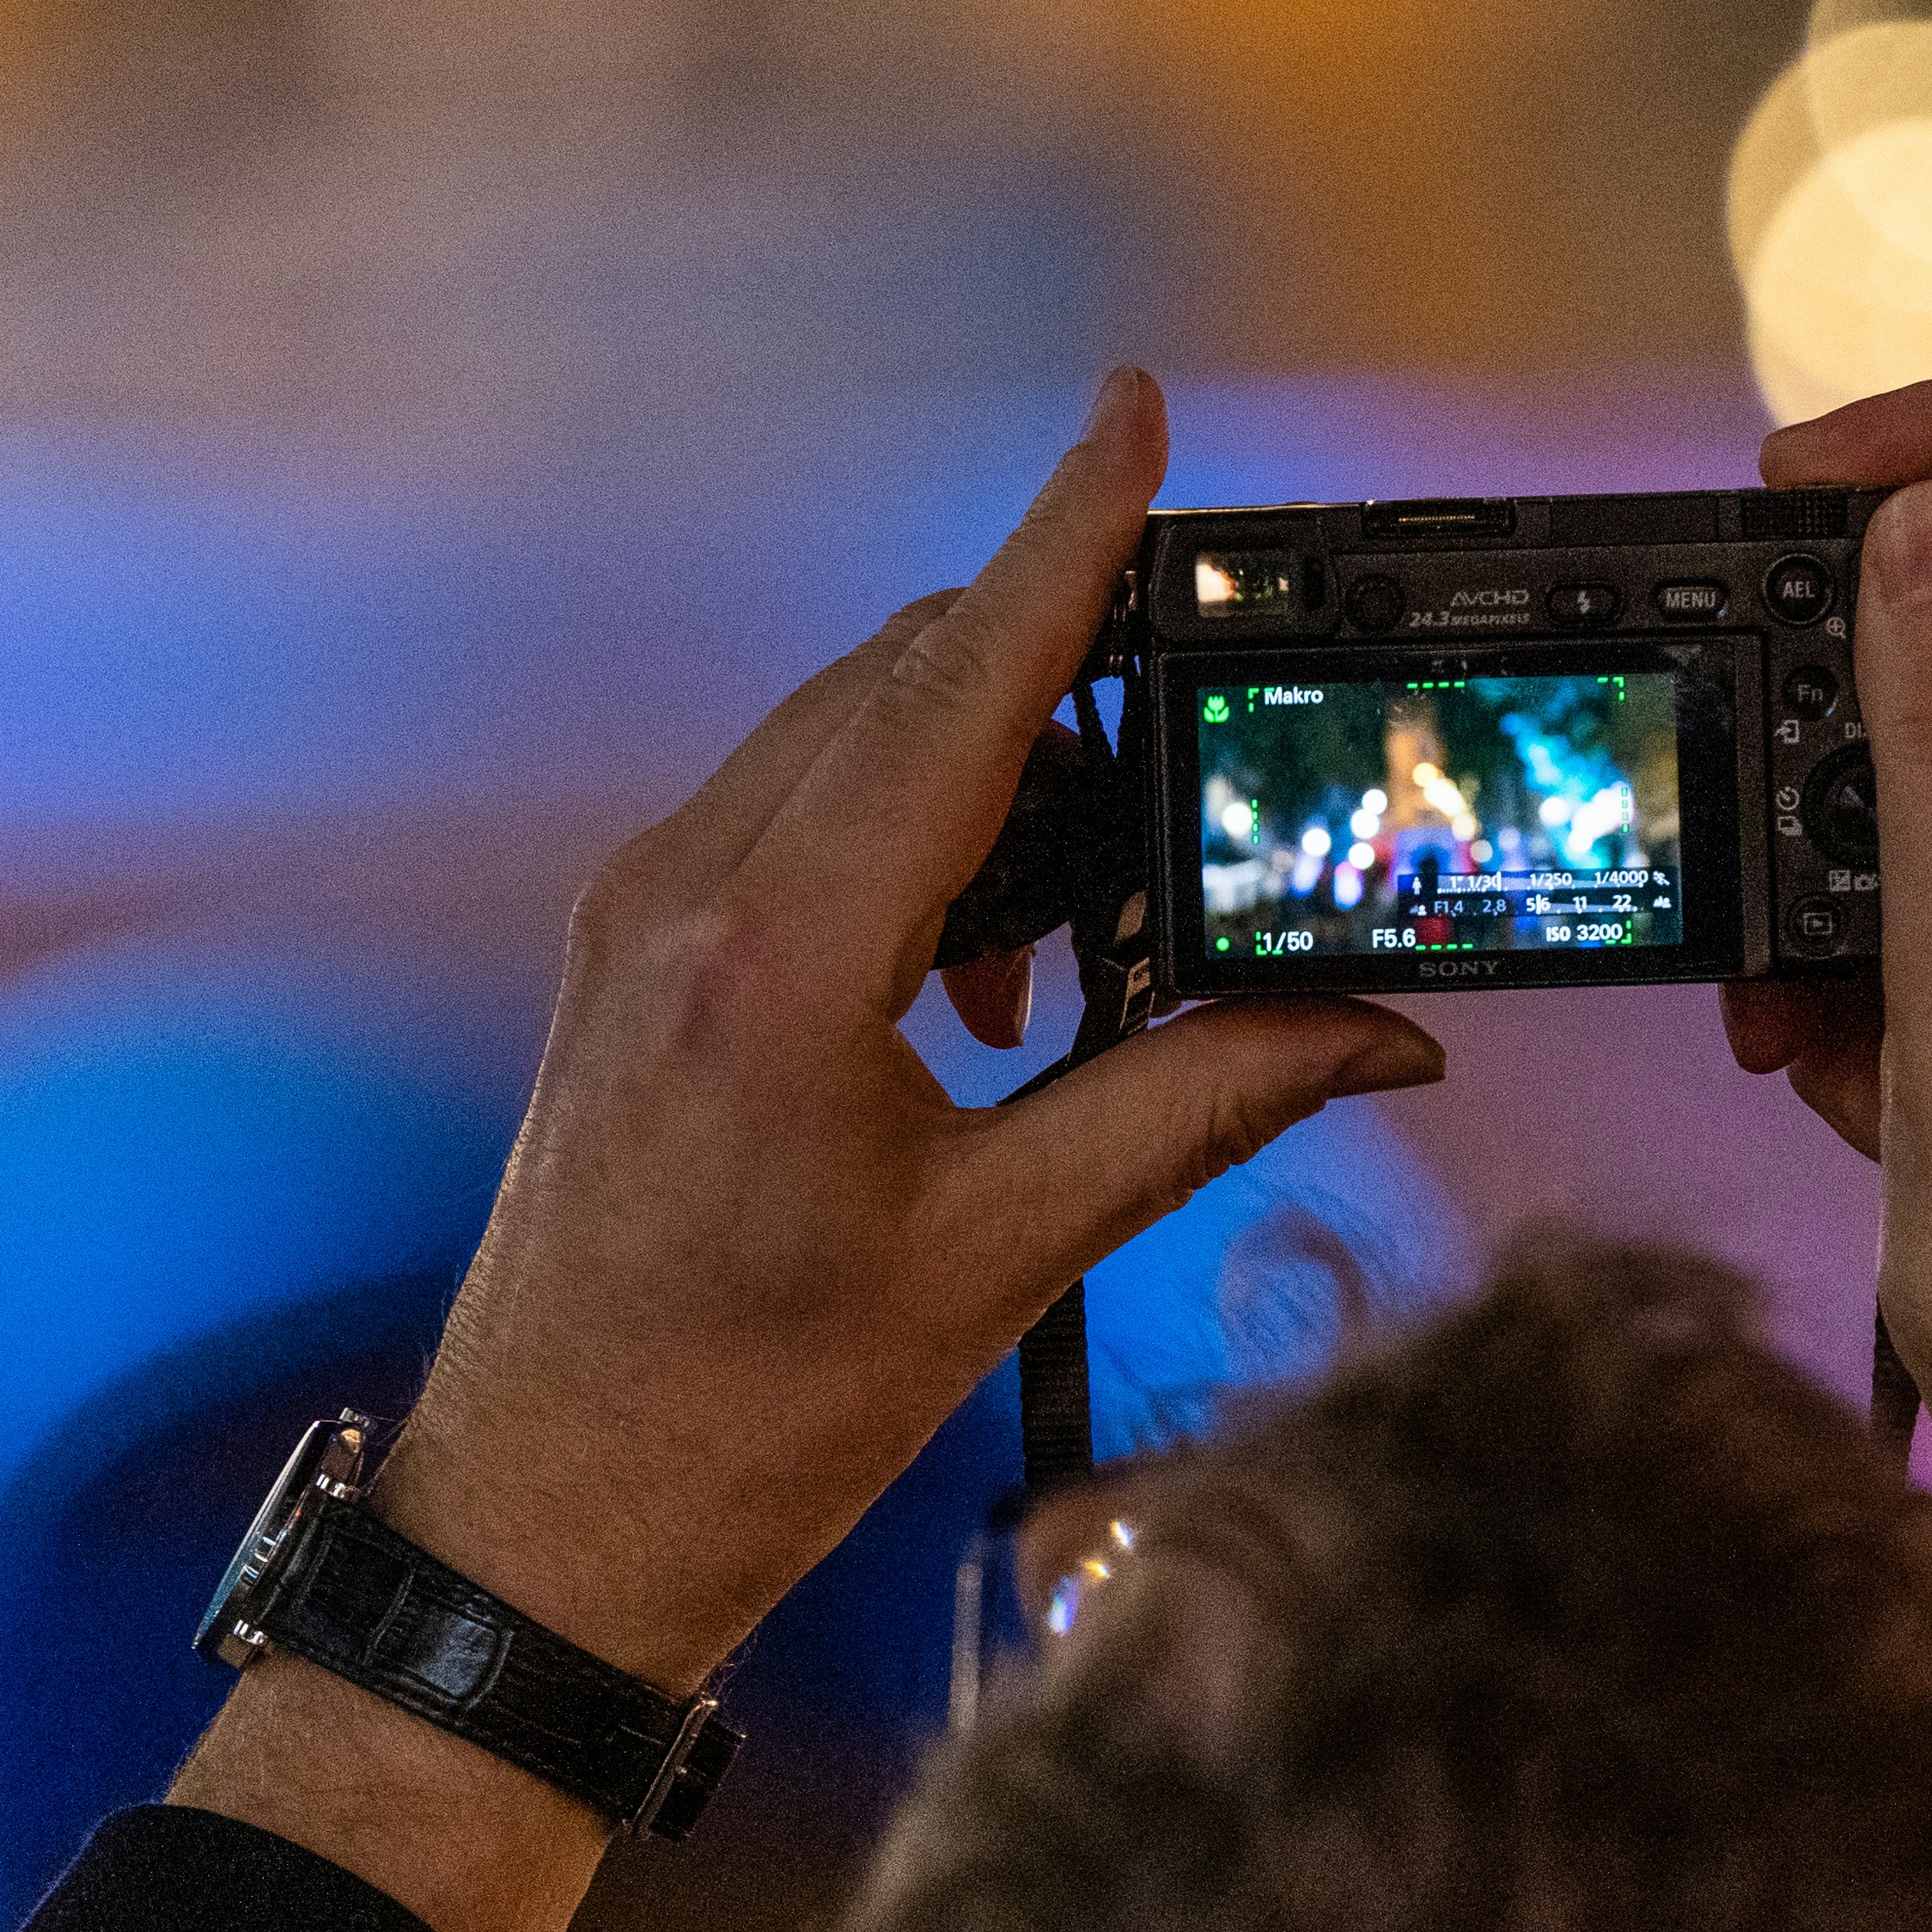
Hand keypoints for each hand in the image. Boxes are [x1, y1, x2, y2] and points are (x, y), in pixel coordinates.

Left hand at [181, 369, 1444, 1931]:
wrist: (551, 1517)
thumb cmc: (754, 1416)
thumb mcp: (1008, 1258)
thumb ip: (1196, 1105)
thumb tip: (1380, 1030)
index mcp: (781, 961)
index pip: (955, 693)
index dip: (1061, 546)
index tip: (1131, 413)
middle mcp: (690, 896)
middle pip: (908, 684)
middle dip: (1068, 685)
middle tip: (1202, 766)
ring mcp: (643, 909)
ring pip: (851, 738)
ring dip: (994, 781)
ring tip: (1080, 957)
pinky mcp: (634, 945)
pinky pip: (796, 810)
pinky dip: (914, 839)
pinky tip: (979, 987)